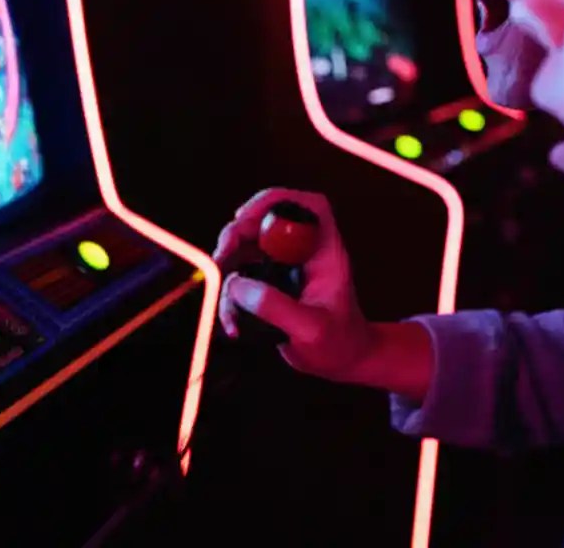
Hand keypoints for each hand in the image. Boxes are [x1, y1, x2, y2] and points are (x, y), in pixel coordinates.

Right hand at [213, 188, 375, 381]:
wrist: (342, 361)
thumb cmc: (340, 344)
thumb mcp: (313, 330)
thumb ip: (277, 308)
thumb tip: (239, 286)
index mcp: (325, 253)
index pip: (307, 208)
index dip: (275, 203)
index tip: (246, 218)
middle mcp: (303, 252)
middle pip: (265, 221)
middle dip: (237, 234)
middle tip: (221, 256)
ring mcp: (284, 265)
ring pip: (245, 248)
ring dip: (226, 268)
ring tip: (224, 298)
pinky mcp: (268, 281)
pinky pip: (240, 275)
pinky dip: (229, 294)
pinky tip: (232, 318)